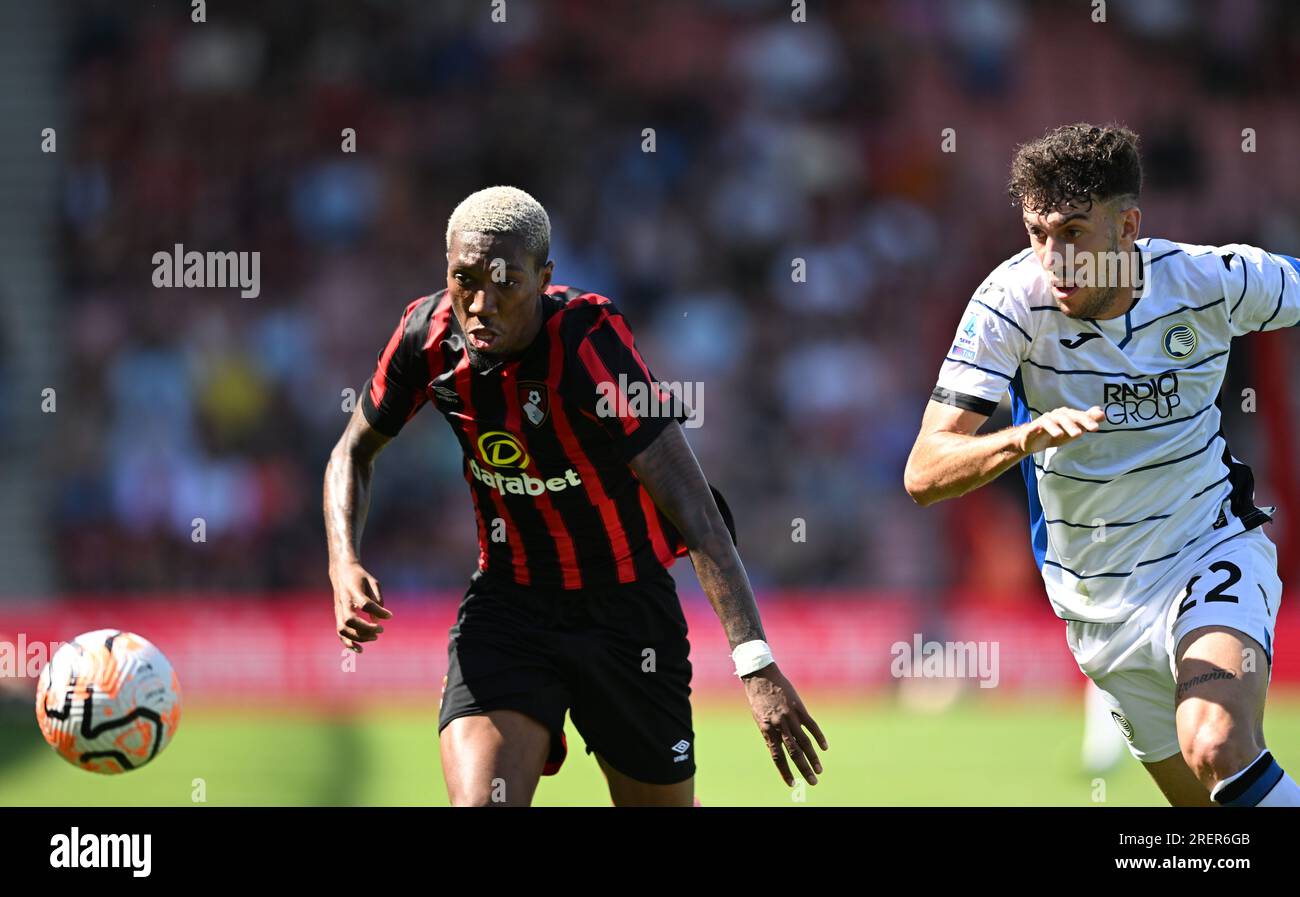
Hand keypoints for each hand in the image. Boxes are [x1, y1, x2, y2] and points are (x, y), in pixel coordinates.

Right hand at [330, 561, 392, 652]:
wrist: (341, 572)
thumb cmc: (360, 577)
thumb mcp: (373, 582)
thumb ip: (377, 599)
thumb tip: (378, 620)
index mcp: (353, 590)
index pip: (365, 603)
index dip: (378, 611)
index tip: (390, 615)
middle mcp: (343, 601)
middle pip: (350, 620)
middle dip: (366, 629)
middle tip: (381, 630)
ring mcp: (338, 610)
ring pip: (343, 629)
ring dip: (358, 637)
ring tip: (374, 637)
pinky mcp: (337, 615)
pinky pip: (340, 633)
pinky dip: (349, 643)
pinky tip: (360, 650)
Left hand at [742, 662, 826, 785]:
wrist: (761, 677)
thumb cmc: (758, 700)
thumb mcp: (760, 719)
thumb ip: (771, 734)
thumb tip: (782, 750)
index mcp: (767, 730)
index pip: (777, 756)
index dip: (785, 771)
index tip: (792, 784)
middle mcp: (779, 725)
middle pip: (794, 752)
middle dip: (804, 769)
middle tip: (813, 782)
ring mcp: (790, 717)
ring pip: (804, 742)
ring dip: (813, 757)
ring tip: (819, 770)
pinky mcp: (799, 708)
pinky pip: (811, 725)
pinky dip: (819, 737)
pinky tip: (824, 748)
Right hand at [1017, 406, 1103, 454]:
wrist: (1034, 441)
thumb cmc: (1057, 434)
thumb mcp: (1074, 429)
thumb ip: (1087, 421)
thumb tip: (1102, 413)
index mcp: (1067, 415)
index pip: (1078, 416)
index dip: (1086, 421)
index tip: (1096, 428)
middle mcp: (1055, 415)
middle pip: (1064, 417)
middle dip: (1072, 424)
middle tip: (1080, 434)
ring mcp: (1043, 421)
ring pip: (1050, 422)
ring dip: (1055, 427)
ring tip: (1060, 435)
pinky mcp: (1031, 429)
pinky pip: (1033, 427)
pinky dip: (1035, 427)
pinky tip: (1038, 429)